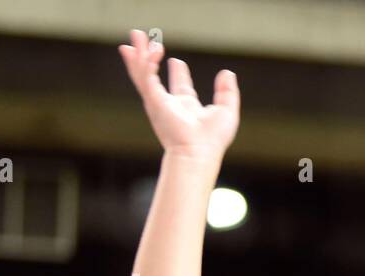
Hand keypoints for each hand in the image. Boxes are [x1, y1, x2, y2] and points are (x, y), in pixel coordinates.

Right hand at [118, 29, 239, 161]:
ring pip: (143, 73)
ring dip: (139, 54)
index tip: (177, 62)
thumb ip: (227, 92)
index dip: (178, 73)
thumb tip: (228, 73)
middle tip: (144, 41)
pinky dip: (148, 61)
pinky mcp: (152, 100)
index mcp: (186, 107)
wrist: (198, 151)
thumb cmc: (213, 139)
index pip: (180, 86)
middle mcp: (169, 104)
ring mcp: (158, 102)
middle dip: (148, 58)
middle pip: (154, 76)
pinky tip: (155, 49)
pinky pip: (146, 75)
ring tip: (136, 34)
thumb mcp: (227, 111)